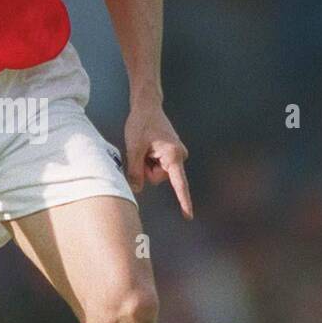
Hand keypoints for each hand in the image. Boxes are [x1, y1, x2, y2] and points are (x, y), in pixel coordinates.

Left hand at [124, 104, 192, 218]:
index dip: (183, 201)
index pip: (179, 184)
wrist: (147, 106)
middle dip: (146, 169)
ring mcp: (176, 156)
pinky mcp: (172, 155)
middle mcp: (179, 156)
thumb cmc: (141, 123)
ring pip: (156, 174)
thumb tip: (137, 190)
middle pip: (158, 178)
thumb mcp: (133, 148)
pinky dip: (149, 160)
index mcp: (173, 155)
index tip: (188, 216)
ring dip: (146, 164)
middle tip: (141, 150)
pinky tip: (147, 147)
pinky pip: (157, 166)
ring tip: (145, 146)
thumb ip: (135, 171)